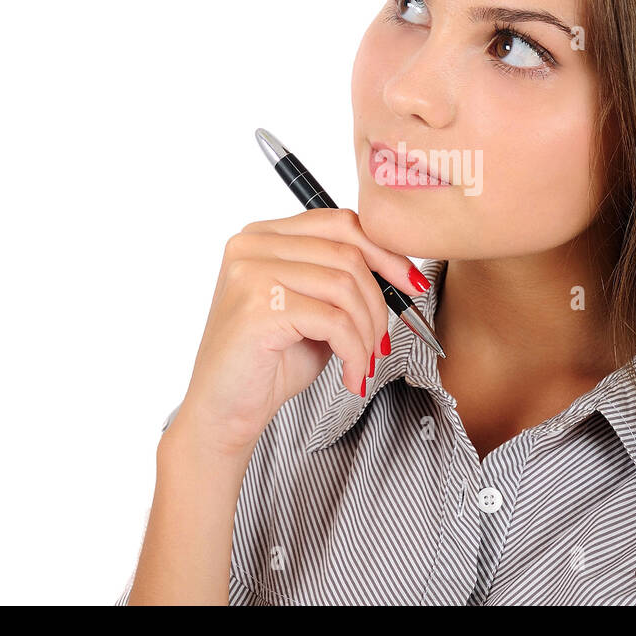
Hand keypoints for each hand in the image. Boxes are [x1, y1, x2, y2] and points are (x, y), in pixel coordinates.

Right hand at [167, 208, 427, 457]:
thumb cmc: (269, 363)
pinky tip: (351, 375)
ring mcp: (251, 273)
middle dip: (379, 302)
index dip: (384, 252)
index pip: (340, 223)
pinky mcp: (258, 308)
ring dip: (367, 332)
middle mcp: (252, 245)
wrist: (224, 411)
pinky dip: (355, 351)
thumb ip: (341, 279)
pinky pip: (333, 321)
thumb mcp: (314, 309)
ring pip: (344, 287)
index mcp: (263, 235)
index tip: (411, 283)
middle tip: (383, 342)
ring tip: (364, 362)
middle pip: (347, 253)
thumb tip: (399, 269)